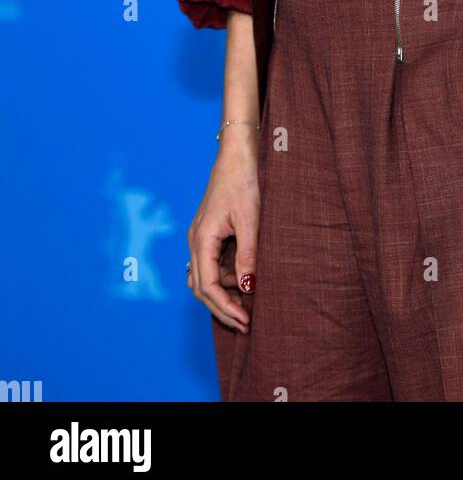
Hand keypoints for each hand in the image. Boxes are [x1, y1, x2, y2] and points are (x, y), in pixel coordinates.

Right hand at [187, 132, 259, 332]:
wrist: (237, 155)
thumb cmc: (243, 182)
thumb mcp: (250, 220)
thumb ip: (248, 255)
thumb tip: (248, 287)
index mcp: (202, 239)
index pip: (207, 286)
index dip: (225, 307)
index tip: (246, 321)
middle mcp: (195, 241)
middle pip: (201, 287)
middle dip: (222, 308)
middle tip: (246, 323)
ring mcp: (199, 237)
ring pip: (204, 277)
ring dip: (223, 294)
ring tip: (248, 304)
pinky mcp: (208, 232)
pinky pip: (211, 264)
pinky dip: (224, 278)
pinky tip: (244, 280)